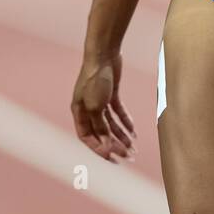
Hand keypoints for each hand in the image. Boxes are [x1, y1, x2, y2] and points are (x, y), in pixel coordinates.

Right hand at [71, 47, 136, 162]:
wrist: (103, 54)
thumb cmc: (94, 79)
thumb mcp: (95, 106)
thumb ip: (100, 126)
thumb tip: (105, 144)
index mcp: (79, 112)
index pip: (87, 137)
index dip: (100, 149)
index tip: (113, 158)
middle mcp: (88, 108)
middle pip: (101, 132)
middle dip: (115, 145)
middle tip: (128, 155)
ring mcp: (99, 100)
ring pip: (111, 124)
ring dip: (122, 135)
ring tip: (133, 147)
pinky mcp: (111, 93)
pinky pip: (118, 112)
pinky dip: (125, 121)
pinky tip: (134, 131)